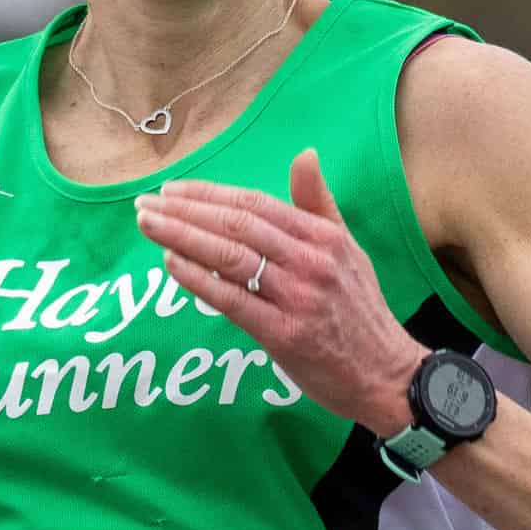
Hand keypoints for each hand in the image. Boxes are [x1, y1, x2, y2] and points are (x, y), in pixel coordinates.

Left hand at [137, 149, 423, 437]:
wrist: (385, 374)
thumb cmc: (360, 312)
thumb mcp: (348, 248)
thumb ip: (320, 204)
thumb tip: (304, 155)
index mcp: (322, 236)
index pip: (255, 204)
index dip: (210, 193)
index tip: (173, 190)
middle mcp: (310, 260)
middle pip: (236, 225)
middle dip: (185, 211)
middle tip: (145, 204)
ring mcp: (297, 297)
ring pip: (230, 257)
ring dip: (182, 237)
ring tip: (148, 226)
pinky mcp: (285, 335)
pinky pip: (233, 300)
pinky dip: (199, 279)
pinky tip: (172, 263)